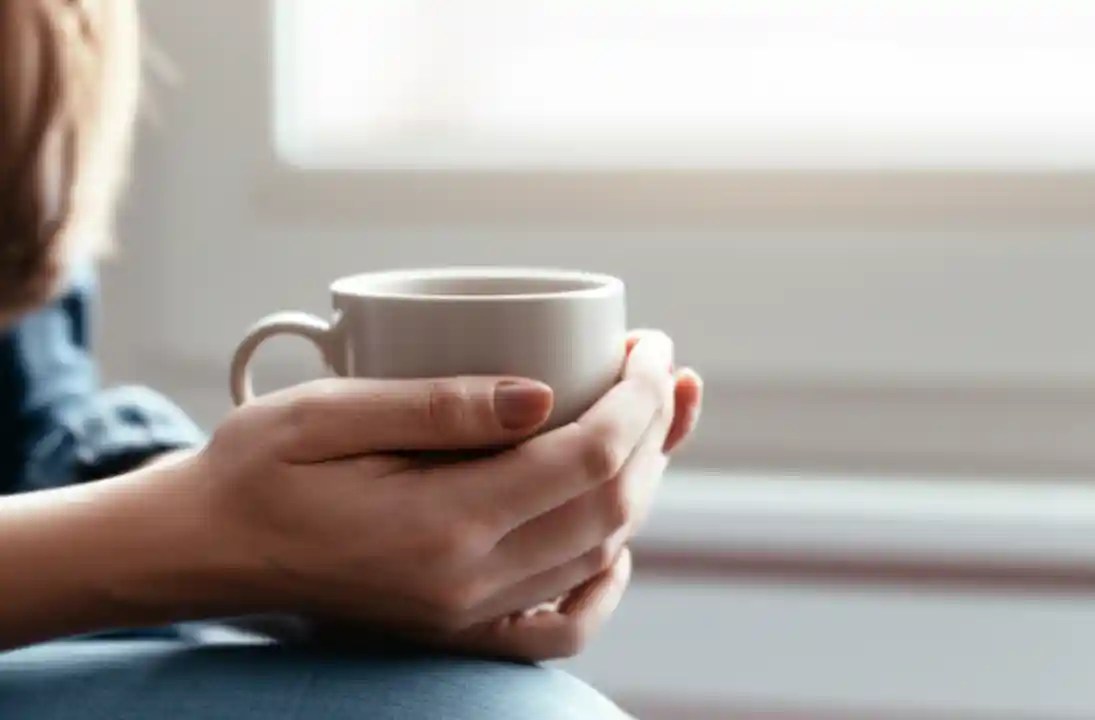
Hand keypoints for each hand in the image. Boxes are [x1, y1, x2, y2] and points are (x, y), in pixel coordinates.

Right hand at [173, 332, 698, 660]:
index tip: (650, 345)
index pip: (587, 457)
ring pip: (600, 552)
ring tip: (656, 421)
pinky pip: (562, 624)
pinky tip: (614, 534)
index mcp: (440, 523)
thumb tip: (544, 391)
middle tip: (661, 368)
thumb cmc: (255, 468)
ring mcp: (467, 615)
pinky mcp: (458, 628)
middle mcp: (468, 581)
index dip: (637, 397)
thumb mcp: (327, 413)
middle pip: (612, 506)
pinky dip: (606, 578)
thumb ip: (438, 406)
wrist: (205, 550)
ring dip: (644, 483)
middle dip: (655, 429)